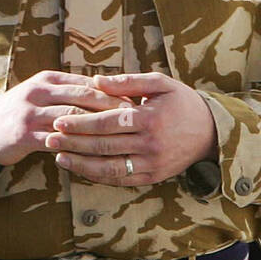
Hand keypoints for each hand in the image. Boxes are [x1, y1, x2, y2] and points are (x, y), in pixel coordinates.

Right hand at [0, 70, 124, 165]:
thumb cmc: (23, 112)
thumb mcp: (43, 94)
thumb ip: (69, 92)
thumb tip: (109, 93)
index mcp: (47, 79)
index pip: (85, 82)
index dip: (111, 91)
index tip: (134, 101)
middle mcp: (39, 92)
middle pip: (81, 97)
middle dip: (109, 107)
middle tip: (133, 118)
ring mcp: (30, 113)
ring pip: (71, 119)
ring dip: (96, 128)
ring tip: (119, 137)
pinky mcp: (24, 135)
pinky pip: (56, 141)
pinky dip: (76, 147)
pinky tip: (93, 155)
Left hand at [45, 72, 218, 184]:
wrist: (211, 132)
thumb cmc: (182, 103)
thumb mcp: (161, 83)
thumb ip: (128, 82)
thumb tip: (95, 80)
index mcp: (150, 118)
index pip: (107, 122)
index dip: (80, 122)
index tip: (58, 120)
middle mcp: (150, 144)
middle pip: (103, 146)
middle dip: (73, 143)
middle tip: (49, 138)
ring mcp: (152, 164)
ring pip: (109, 167)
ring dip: (80, 164)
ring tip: (58, 156)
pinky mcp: (152, 177)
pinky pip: (120, 179)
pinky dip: (97, 176)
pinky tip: (80, 169)